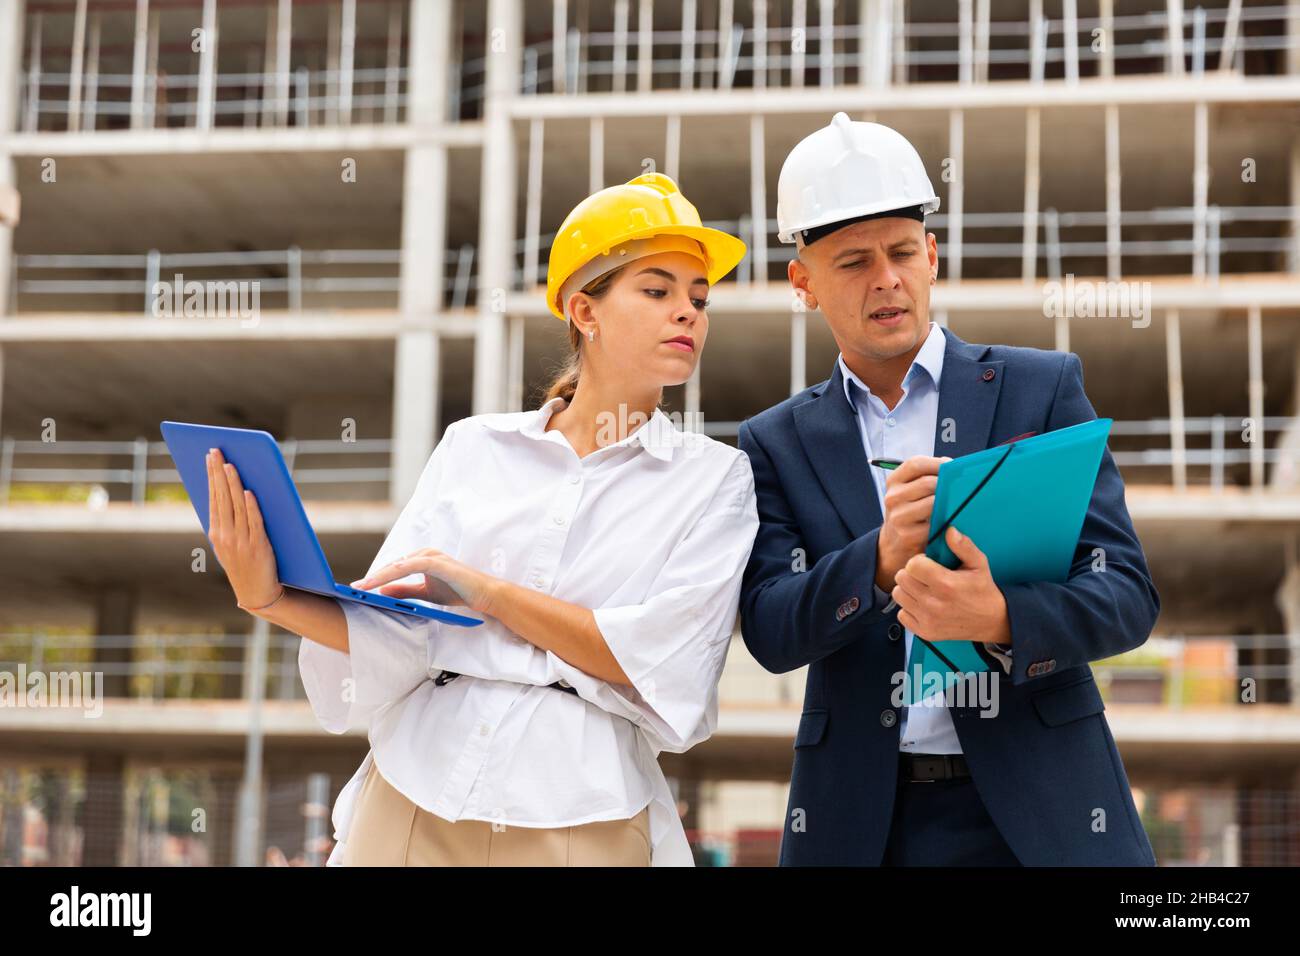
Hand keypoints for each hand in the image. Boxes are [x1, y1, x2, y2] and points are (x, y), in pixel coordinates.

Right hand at [206, 448, 281, 610]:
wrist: (258, 593)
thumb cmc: (246, 564)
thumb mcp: (229, 543)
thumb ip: (228, 521)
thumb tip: (232, 491)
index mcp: (216, 533)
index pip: (212, 497)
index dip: (211, 476)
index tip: (209, 456)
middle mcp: (225, 536)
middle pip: (221, 497)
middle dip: (218, 472)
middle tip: (216, 450)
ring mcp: (241, 541)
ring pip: (236, 506)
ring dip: (232, 483)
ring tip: (230, 463)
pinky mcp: (258, 546)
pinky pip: (254, 522)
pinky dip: (250, 506)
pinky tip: (247, 491)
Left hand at [350, 549, 498, 615]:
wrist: (483, 593)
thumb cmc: (457, 590)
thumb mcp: (425, 593)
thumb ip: (405, 590)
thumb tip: (382, 592)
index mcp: (420, 559)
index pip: (393, 569)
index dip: (375, 578)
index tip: (357, 588)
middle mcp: (424, 554)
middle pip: (392, 566)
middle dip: (373, 577)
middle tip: (354, 587)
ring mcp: (432, 556)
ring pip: (399, 565)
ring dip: (380, 575)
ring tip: (364, 585)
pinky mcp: (439, 562)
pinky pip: (414, 565)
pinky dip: (399, 571)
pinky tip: (387, 577)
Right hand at [875, 455, 949, 592]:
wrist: (894, 544)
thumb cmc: (910, 512)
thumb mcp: (909, 491)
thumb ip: (926, 477)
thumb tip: (954, 466)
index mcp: (893, 482)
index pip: (915, 464)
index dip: (937, 463)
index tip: (952, 467)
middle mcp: (893, 498)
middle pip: (927, 483)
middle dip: (947, 485)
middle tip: (961, 489)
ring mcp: (899, 517)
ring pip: (933, 502)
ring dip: (949, 503)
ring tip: (957, 504)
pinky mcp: (909, 536)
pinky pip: (936, 523)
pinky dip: (946, 521)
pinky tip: (951, 520)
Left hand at [890, 526, 1010, 643]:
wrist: (992, 621)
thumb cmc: (983, 589)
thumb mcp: (979, 564)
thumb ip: (963, 546)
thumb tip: (949, 531)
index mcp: (946, 584)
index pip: (912, 565)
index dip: (919, 560)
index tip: (928, 563)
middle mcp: (934, 604)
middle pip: (901, 578)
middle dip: (911, 573)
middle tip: (925, 576)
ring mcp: (928, 620)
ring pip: (898, 595)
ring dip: (908, 589)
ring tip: (924, 589)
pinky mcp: (925, 632)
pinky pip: (901, 614)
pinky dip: (909, 608)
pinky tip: (924, 604)